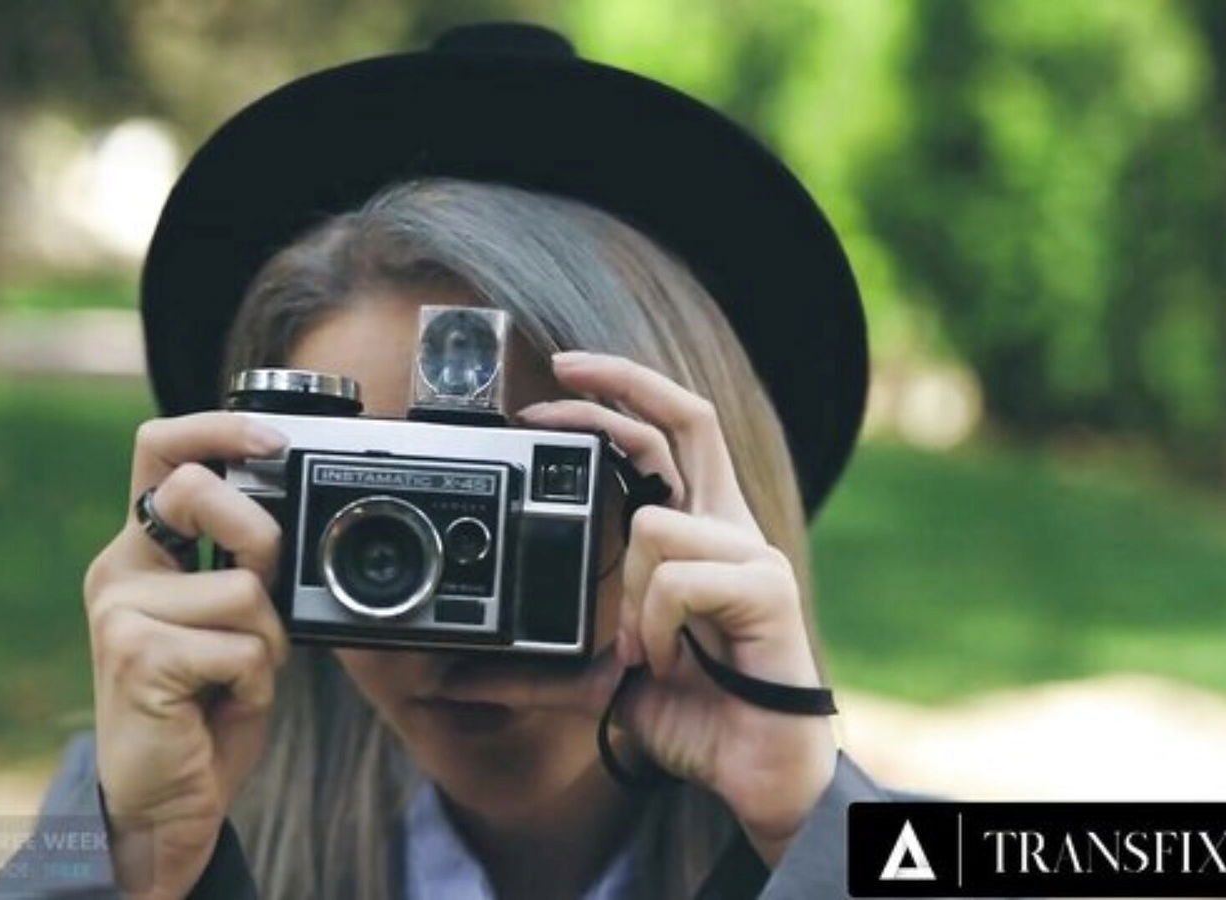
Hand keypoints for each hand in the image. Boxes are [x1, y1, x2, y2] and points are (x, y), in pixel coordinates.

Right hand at [81, 412, 288, 897]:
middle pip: (197, 492)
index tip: (273, 439)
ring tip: (232, 679)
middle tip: (261, 602)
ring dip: (267, 643)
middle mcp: (119, 569)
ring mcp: (119, 610)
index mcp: (141, 550)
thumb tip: (288, 517)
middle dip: (260, 538)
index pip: (160, 449)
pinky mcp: (136, 654)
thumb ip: (241, 565)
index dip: (217, 427)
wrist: (160, 803)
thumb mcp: (226, 622)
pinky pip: (244, 646)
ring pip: (244, 588)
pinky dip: (257, 684)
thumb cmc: (201, 708)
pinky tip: (220, 705)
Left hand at [449, 350, 836, 865]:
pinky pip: (677, 578)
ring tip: (646, 651)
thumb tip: (458, 678)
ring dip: (627, 595)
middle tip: (559, 373)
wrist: (757, 773)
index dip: (624, 392)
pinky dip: (655, 625)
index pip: (673, 431)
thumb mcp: (601, 685)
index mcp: (698, 534)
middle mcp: (729, 528)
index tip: (560, 376)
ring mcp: (753, 552)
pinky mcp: (768, 587)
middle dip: (621, 383)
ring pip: (652, 524)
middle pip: (688, 416)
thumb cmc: (700, 718)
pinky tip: (671, 659)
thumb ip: (540, 671)